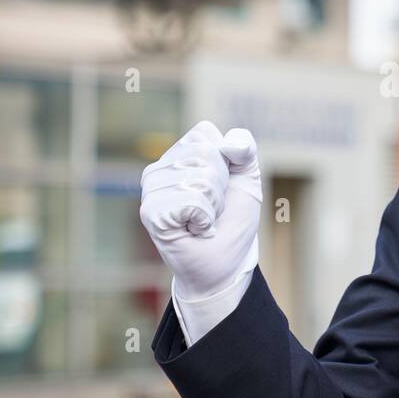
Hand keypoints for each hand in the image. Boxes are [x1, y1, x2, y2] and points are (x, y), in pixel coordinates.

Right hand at [139, 120, 261, 303]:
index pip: (205, 133)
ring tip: (203, 221)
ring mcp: (151, 191)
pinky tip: (194, 230)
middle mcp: (158, 168)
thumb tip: (230, 144)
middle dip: (221, 187)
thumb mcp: (247, 178)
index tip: (222, 186)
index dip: (226, 161)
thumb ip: (245, 149)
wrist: (226, 264)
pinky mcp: (151, 213)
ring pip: (199, 179)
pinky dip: (204, 219)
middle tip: (213, 209)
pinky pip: (191, 201)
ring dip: (213, 206)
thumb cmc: (233, 220)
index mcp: (178, 154)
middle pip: (205, 155)